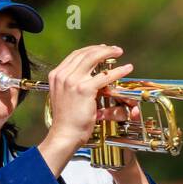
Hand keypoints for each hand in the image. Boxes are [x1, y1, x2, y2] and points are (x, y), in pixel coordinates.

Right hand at [37, 44, 135, 169]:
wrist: (65, 134)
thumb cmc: (67, 120)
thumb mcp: (63, 96)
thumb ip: (71, 84)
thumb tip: (87, 76)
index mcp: (56, 75)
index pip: (75, 55)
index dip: (90, 50)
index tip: (101, 49)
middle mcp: (63, 75)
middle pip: (85, 53)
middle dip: (101, 49)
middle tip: (114, 49)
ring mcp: (72, 81)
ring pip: (94, 59)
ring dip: (109, 53)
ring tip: (119, 53)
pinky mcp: (84, 89)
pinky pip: (105, 76)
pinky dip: (118, 71)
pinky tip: (126, 68)